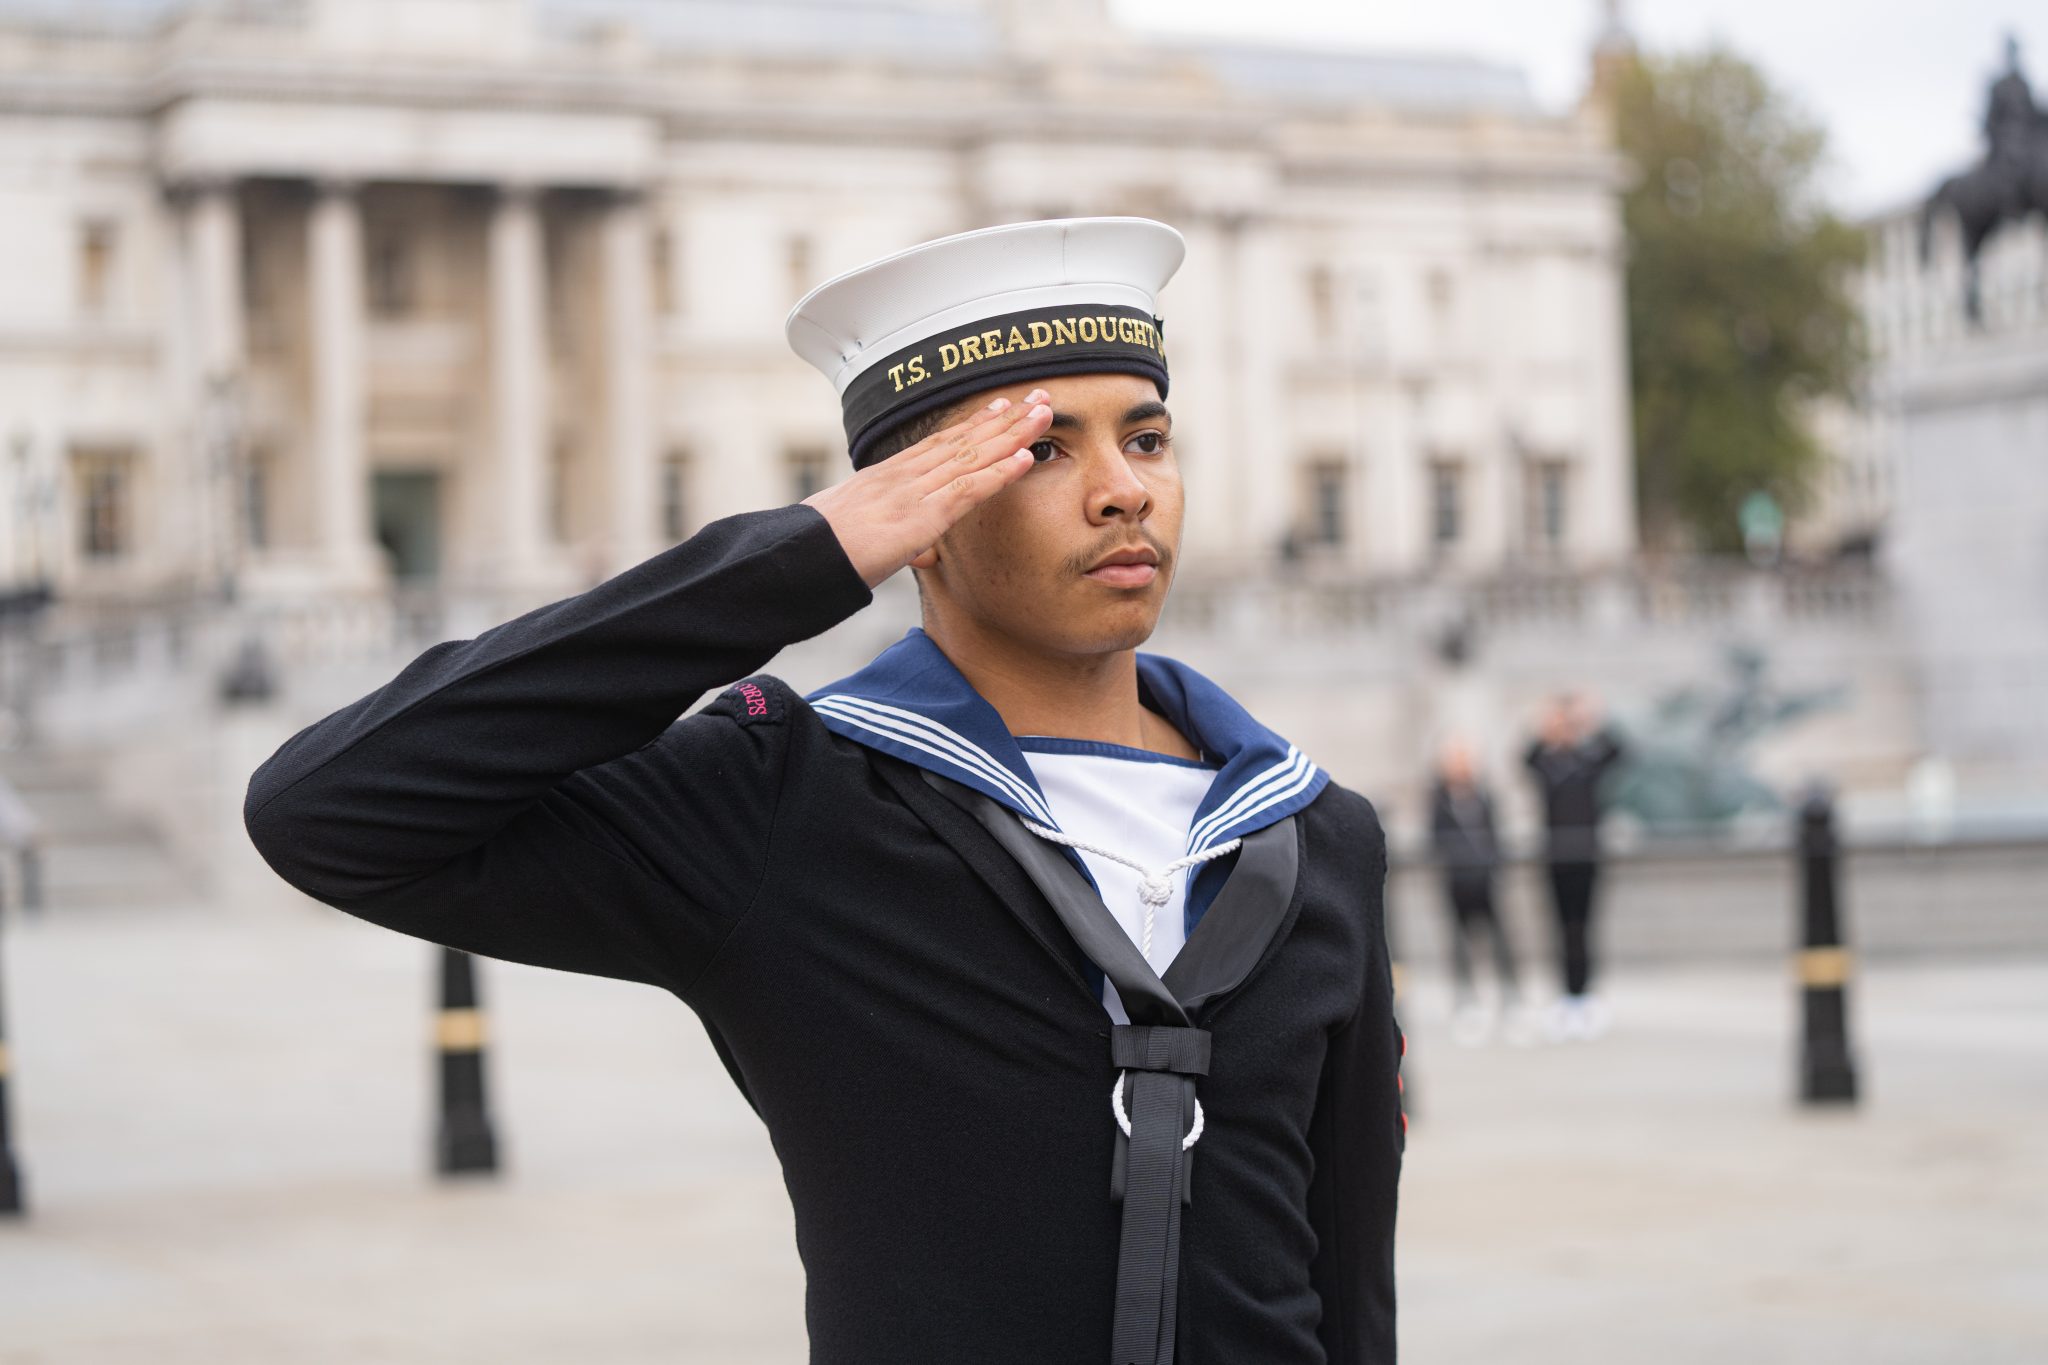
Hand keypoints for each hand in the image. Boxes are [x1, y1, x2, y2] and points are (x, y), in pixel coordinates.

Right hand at [804, 389, 1053, 587]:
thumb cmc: (816, 552)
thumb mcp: (854, 536)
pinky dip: (999, 474)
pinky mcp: (919, 518)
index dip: (974, 424)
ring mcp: (911, 493)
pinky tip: (1025, 459)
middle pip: (962, 440)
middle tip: (1038, 397)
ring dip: (1013, 434)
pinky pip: (967, 491)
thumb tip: (917, 551)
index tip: (1000, 405)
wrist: (794, 558)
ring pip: (972, 456)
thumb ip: (893, 539)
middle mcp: (902, 476)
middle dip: (1004, 418)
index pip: (939, 443)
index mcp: (885, 477)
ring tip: (1044, 414)